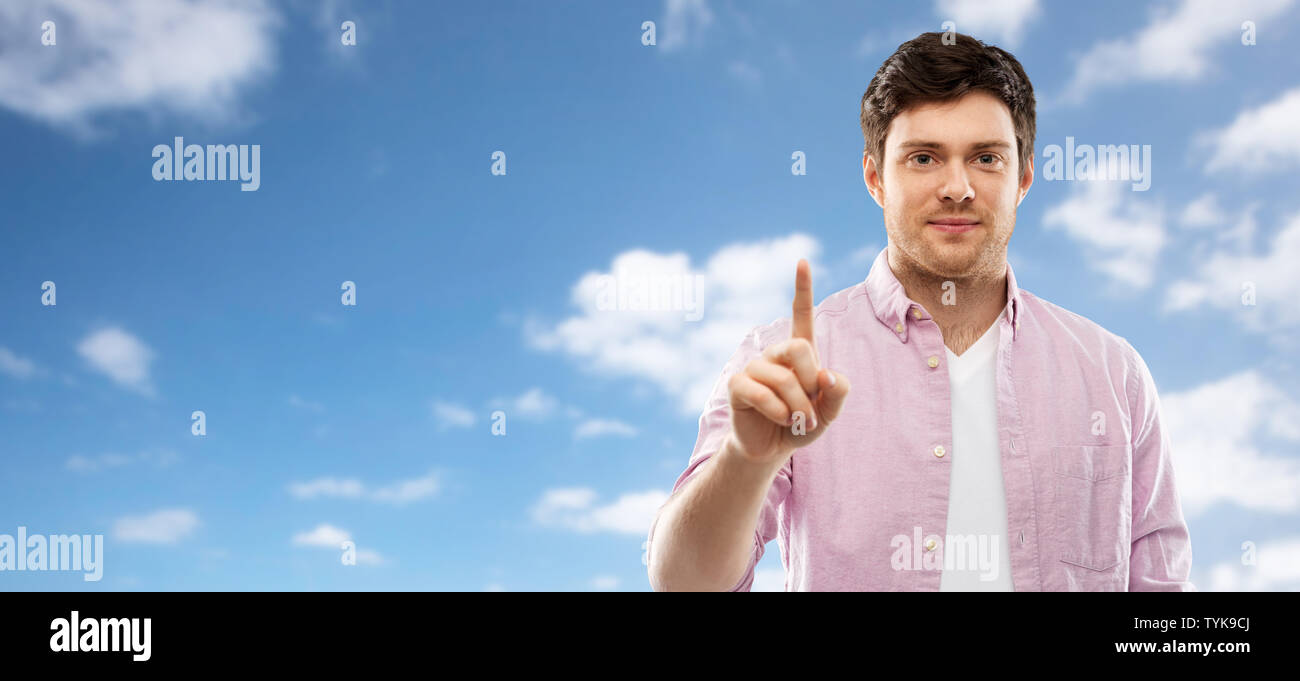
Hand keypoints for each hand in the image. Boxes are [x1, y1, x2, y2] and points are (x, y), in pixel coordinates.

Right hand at [724, 259, 850, 465]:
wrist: (772, 449)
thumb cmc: (801, 424)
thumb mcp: (829, 413)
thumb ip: (838, 393)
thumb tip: (827, 375)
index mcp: (799, 354)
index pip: (801, 315)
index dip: (802, 289)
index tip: (802, 261)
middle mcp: (775, 355)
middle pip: (798, 348)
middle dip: (811, 382)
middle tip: (812, 407)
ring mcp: (753, 368)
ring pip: (783, 378)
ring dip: (798, 406)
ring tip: (798, 421)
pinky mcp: (737, 385)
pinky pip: (761, 393)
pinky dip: (778, 412)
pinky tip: (781, 420)